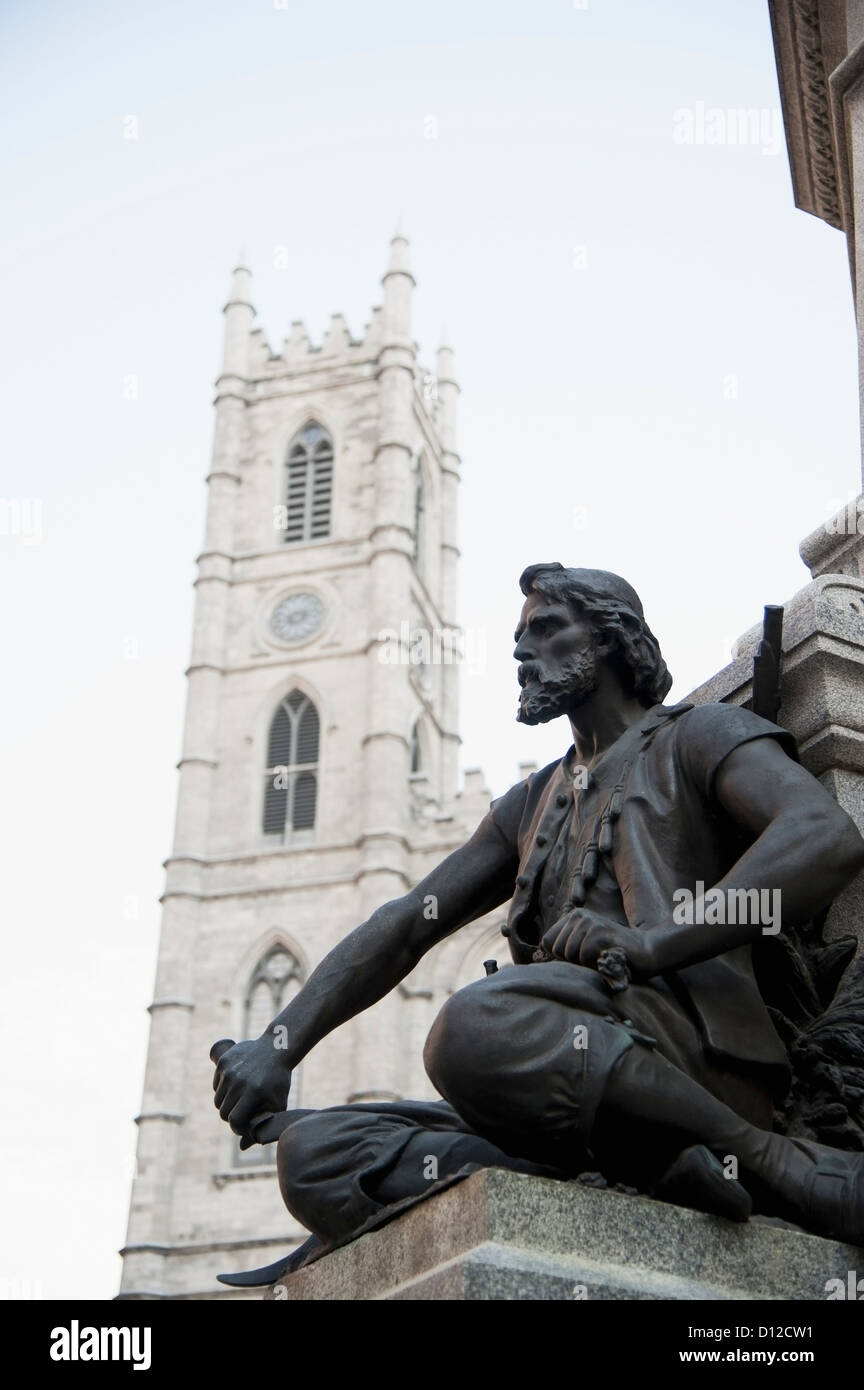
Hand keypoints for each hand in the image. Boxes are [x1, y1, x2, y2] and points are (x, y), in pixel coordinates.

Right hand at [211, 1037, 292, 1147]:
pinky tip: (235, 1087)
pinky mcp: (223, 1061)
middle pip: (223, 1112)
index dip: (238, 1128)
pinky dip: (222, 1090)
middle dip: (232, 1117)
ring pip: (218, 1100)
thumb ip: (262, 1127)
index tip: (245, 1125)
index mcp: (254, 1092)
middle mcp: (239, 1080)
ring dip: (226, 1104)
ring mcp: (230, 1070)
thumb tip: (242, 1148)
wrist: (276, 1048)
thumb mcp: (277, 1105)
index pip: (234, 1120)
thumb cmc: (278, 1081)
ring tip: (240, 1100)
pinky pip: (216, 1085)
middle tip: (244, 1112)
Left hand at [540, 908, 656, 979]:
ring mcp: (589, 922)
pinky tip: (607, 956)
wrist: (646, 951)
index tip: (580, 957)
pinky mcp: (598, 932)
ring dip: (585, 963)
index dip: (561, 956)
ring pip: (569, 953)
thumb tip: (538, 960)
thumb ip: (567, 946)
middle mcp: (578, 915)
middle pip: (556, 949)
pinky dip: (594, 963)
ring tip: (601, 956)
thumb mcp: (586, 945)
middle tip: (593, 957)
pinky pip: (583, 957)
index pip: (547, 942)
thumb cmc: (613, 953)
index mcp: (573, 917)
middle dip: (573, 961)